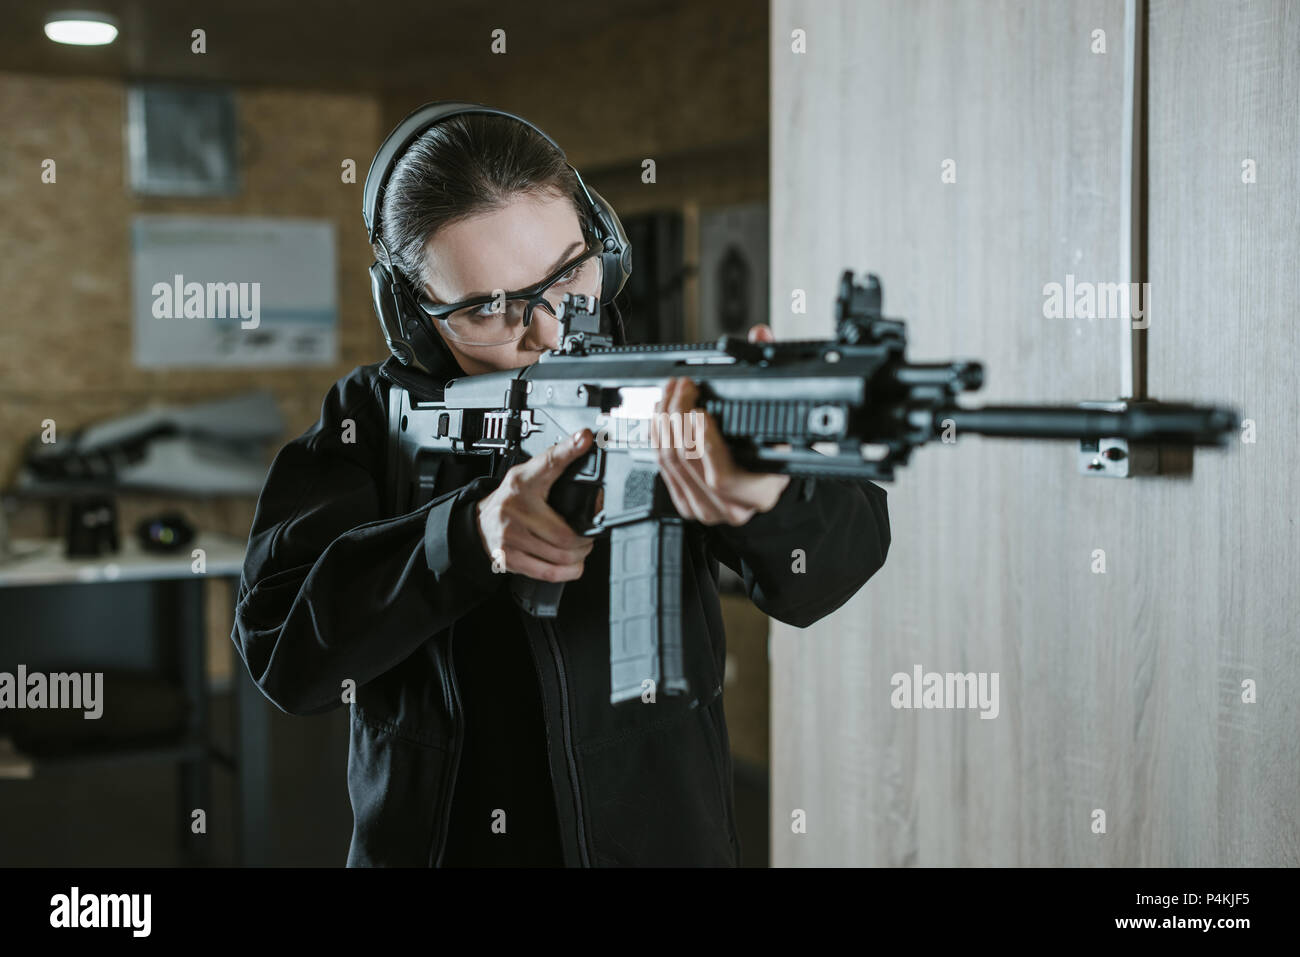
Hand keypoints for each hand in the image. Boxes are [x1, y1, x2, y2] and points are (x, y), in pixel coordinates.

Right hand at [474, 429, 595, 580]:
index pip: (549, 462)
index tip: (585, 439)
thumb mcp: (530, 475)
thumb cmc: (511, 499)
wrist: (479, 522)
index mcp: (523, 481)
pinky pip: (548, 573)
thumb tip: (586, 441)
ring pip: (561, 557)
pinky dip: (568, 572)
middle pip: (566, 535)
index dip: (568, 450)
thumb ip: (558, 462)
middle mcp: (515, 508)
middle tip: (587, 536)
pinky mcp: (509, 559)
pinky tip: (571, 565)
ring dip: (579, 557)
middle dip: (585, 540)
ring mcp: (510, 536)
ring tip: (579, 549)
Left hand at [651, 321, 790, 525]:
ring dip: (664, 423)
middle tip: (681, 387)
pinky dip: (658, 437)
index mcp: (759, 493)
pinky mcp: (686, 503)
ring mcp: (705, 508)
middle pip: (687, 462)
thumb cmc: (779, 453)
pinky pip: (661, 469)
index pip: (723, 476)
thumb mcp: (783, 418)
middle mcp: (730, 507)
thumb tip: (761, 337)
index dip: (705, 443)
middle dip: (678, 417)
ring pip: (669, 463)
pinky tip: (663, 415)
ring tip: (670, 394)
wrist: (770, 487)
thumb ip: (770, 375)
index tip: (699, 410)